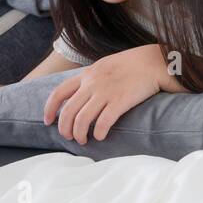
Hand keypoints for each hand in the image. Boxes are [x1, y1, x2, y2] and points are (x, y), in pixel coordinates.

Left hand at [43, 44, 181, 143]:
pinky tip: (100, 137)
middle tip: (68, 137)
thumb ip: (91, 79)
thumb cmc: (130, 65)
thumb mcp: (104, 66)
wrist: (154, 61)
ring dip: (79, 134)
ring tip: (83, 141)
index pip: (58, 93)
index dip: (50, 109)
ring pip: (82, 119)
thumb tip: (80, 94)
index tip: (47, 121)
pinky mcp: (121, 101)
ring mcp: (106, 92)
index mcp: (86, 75)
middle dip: (64, 128)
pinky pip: (104, 122)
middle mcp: (92, 84)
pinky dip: (99, 132)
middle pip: (68, 111)